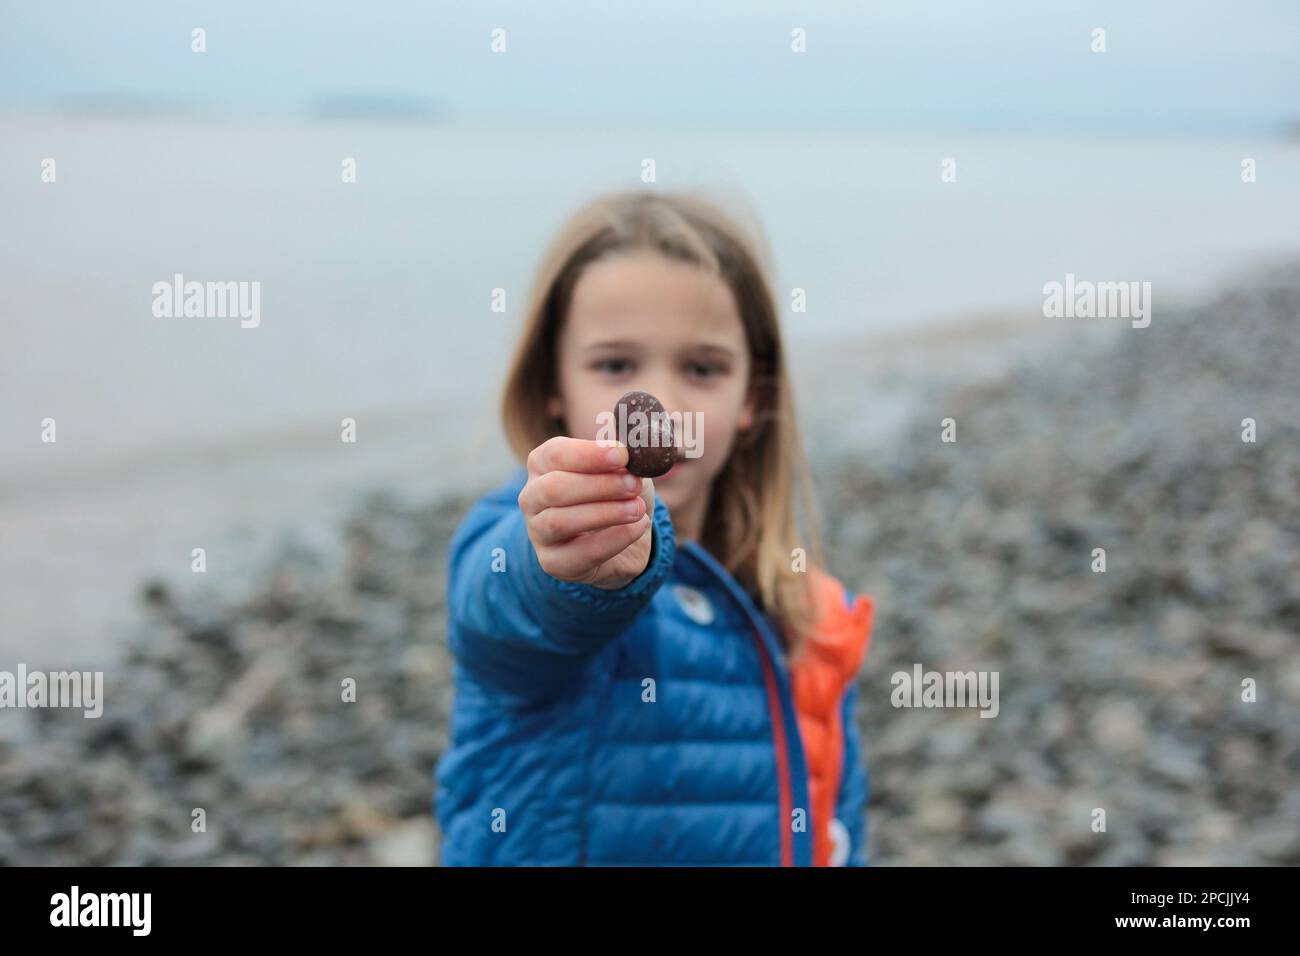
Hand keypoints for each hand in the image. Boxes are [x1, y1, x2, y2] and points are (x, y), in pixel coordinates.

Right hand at [518, 436, 656, 589]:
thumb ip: (626, 456)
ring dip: (605, 513)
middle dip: (599, 485)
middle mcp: (532, 497)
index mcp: (543, 464)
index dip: (589, 454)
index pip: (555, 454)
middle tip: (634, 485)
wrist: (623, 541)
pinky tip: (639, 527)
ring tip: (638, 508)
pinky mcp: (554, 562)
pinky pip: (581, 553)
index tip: (623, 455)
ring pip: (560, 521)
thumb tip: (638, 446)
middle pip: (554, 488)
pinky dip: (615, 539)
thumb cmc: (617, 496)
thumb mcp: (624, 469)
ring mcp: (538, 532)